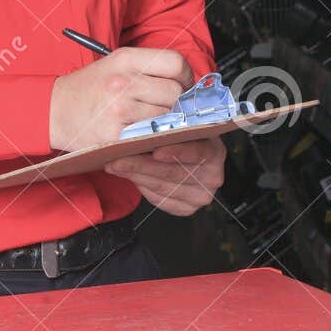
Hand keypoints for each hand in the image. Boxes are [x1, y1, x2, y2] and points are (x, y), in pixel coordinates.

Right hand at [48, 47, 193, 150]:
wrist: (53, 110)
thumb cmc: (89, 87)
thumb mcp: (115, 64)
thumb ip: (149, 67)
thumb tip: (186, 81)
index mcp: (126, 59)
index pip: (175, 63)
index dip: (186, 76)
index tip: (184, 85)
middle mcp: (123, 82)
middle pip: (175, 93)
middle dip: (178, 102)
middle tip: (171, 108)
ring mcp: (119, 109)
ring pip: (166, 117)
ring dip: (167, 122)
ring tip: (156, 121)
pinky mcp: (116, 135)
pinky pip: (150, 137)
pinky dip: (154, 137)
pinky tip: (146, 134)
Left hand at [104, 136, 225, 215]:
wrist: (189, 155)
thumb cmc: (184, 138)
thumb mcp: (183, 127)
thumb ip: (171, 125)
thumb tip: (149, 122)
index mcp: (215, 152)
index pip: (198, 153)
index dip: (176, 152)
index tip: (155, 150)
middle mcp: (212, 177)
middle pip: (173, 173)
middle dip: (141, 164)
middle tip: (118, 156)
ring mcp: (199, 195)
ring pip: (161, 187)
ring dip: (135, 175)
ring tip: (115, 164)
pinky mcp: (185, 208)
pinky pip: (158, 199)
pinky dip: (140, 186)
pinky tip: (129, 175)